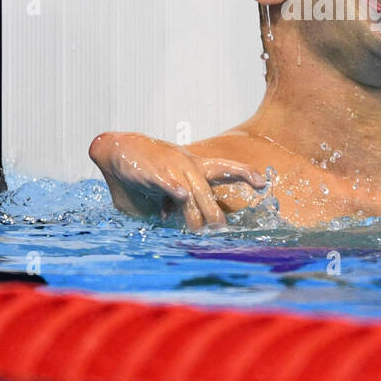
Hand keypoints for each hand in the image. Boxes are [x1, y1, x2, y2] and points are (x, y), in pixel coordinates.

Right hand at [89, 132, 266, 230]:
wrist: (118, 149)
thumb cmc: (146, 170)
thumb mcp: (167, 188)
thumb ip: (175, 205)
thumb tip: (177, 222)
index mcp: (196, 168)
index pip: (225, 169)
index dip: (244, 174)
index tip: (262, 183)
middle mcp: (188, 167)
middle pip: (208, 191)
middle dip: (214, 213)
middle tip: (221, 232)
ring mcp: (172, 168)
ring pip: (190, 192)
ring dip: (196, 213)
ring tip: (202, 230)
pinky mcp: (153, 172)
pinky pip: (166, 181)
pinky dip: (173, 189)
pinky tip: (181, 196)